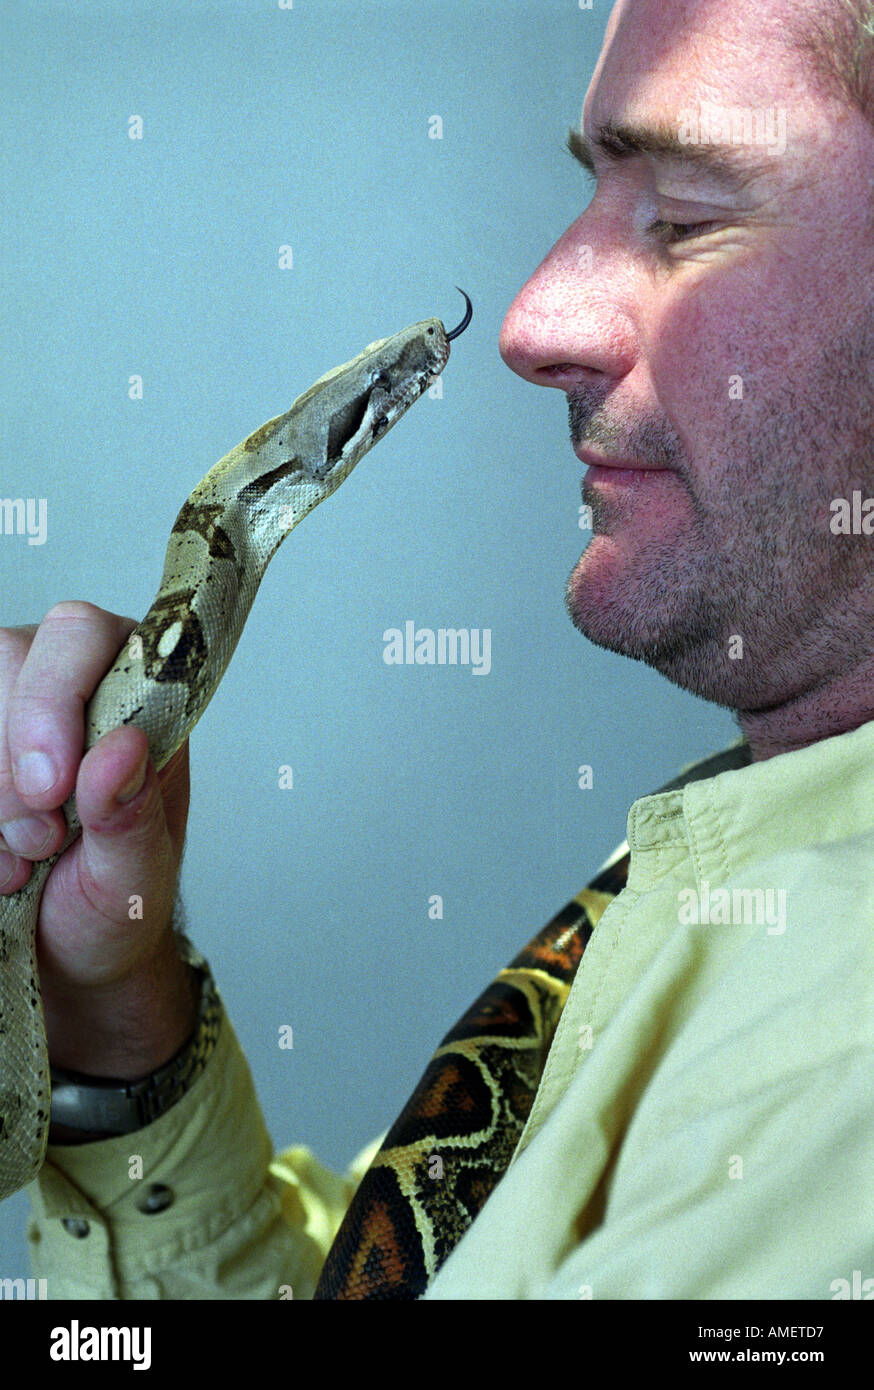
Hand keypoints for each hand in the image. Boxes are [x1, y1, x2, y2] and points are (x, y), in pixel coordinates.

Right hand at [0, 601, 196, 1083]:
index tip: (51, 789)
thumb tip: (124, 747)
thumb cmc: (115, 903)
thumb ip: (133, 816)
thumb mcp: (134, 881)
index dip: (55, 698)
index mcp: (140, 695)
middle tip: (40, 840)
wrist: (68, 950)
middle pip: (12, 653)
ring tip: (23, 857)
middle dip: (14, 755)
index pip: (88, 634)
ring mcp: (12, 703)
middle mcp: (75, 682)